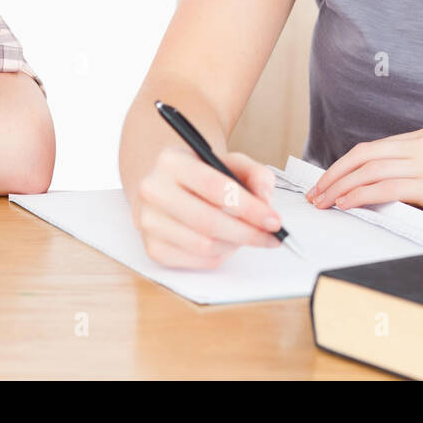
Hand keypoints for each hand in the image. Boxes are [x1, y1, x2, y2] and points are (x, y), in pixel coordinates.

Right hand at [133, 145, 284, 268]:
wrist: (168, 184)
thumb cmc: (203, 173)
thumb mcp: (230, 162)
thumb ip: (256, 174)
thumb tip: (266, 199)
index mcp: (171, 161)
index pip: (214, 186)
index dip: (249, 207)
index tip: (274, 220)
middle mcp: (153, 190)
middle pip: (207, 221)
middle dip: (247, 233)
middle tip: (271, 237)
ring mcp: (149, 221)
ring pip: (203, 245)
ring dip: (235, 245)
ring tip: (248, 235)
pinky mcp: (152, 247)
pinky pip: (195, 261)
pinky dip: (220, 256)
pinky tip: (228, 243)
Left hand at [304, 124, 422, 226]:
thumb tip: (395, 186)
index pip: (374, 148)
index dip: (345, 164)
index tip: (328, 180)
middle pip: (364, 155)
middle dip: (333, 174)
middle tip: (315, 193)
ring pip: (369, 169)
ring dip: (340, 186)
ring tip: (323, 202)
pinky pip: (387, 186)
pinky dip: (361, 194)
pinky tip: (347, 203)